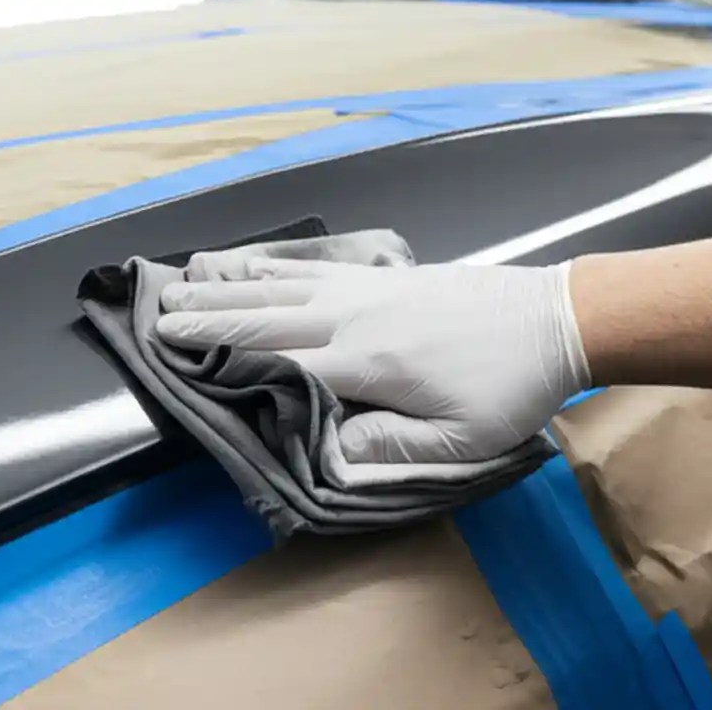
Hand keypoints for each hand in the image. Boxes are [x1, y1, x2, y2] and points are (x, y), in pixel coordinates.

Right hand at [156, 258, 590, 463]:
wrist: (554, 319)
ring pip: (280, 285)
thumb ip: (390, 447)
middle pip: (265, 315)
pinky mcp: (381, 276)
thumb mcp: (459, 440)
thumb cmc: (507, 387)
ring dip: (227, 286)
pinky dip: (272, 264)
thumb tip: (327, 449)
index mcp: (366, 361)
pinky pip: (313, 266)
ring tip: (182, 284)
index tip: (173, 355)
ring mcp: (366, 289)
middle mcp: (354, 316)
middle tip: (157, 316)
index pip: (278, 361)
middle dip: (208, 316)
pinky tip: (248, 262)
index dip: (221, 359)